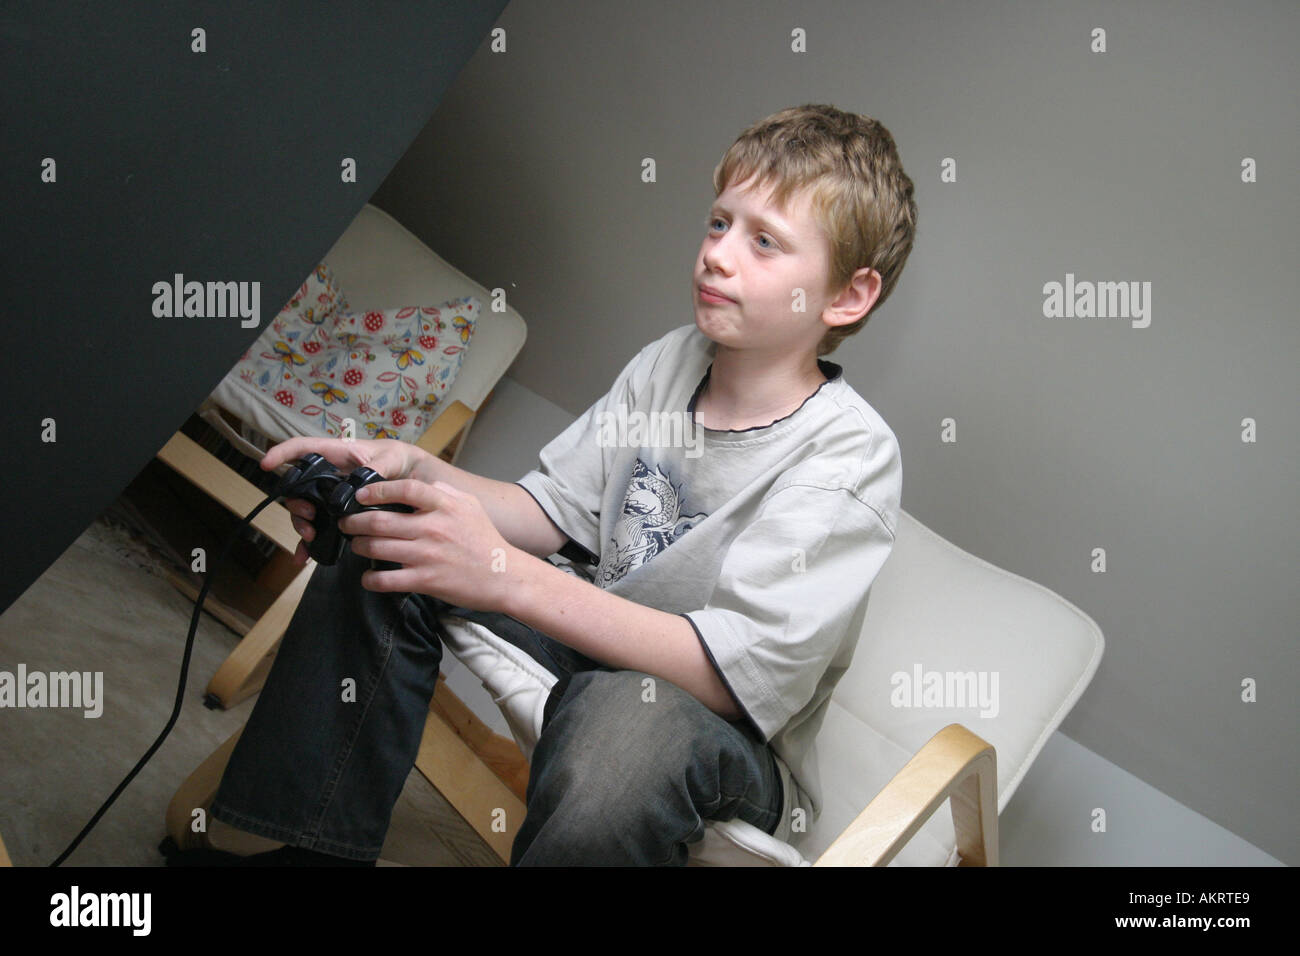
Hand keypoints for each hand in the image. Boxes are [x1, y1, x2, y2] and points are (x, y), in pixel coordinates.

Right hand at [259, 435, 424, 566]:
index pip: (303, 448)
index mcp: (336, 454)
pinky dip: (307, 543)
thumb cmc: (397, 459)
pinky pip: (316, 527)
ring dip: (301, 523)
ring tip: (311, 535)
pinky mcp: (335, 513)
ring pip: (304, 509)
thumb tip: (364, 484)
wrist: (412, 477)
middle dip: (295, 503)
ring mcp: (329, 494)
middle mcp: (327, 474)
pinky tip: (303, 558)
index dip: (282, 453)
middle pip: (298, 487)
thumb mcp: (391, 459)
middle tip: (308, 515)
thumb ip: (379, 468)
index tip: (266, 464)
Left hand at [338, 477, 518, 612]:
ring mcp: (427, 555)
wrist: (505, 577)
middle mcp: (433, 528)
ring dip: (358, 547)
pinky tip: (368, 578)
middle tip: (347, 523)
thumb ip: (446, 492)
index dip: (376, 490)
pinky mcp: (425, 581)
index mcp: (445, 506)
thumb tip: (423, 484)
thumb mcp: (472, 506)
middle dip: (354, 522)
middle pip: (379, 520)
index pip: (404, 489)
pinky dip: (370, 579)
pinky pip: (386, 580)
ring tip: (356, 546)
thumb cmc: (487, 541)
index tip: (360, 495)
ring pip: (376, 548)